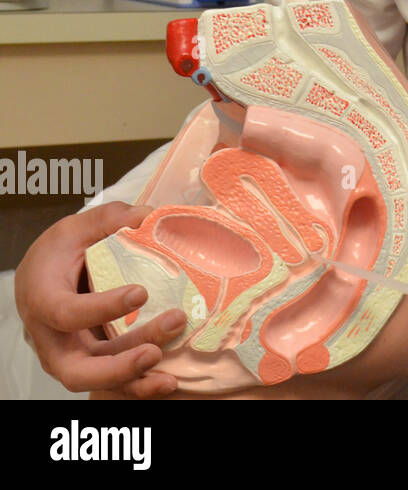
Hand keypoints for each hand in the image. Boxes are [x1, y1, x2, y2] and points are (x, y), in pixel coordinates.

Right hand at [14, 202, 187, 397]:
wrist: (42, 279)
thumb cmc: (58, 254)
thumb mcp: (75, 229)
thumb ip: (108, 218)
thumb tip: (147, 214)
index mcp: (43, 301)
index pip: (67, 313)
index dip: (102, 308)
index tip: (141, 292)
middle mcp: (52, 339)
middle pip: (76, 369)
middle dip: (117, 366)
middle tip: (155, 351)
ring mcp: (70, 356)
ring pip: (97, 381)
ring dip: (135, 378)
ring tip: (171, 375)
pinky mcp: (91, 364)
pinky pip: (112, 384)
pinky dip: (139, 386)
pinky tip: (170, 381)